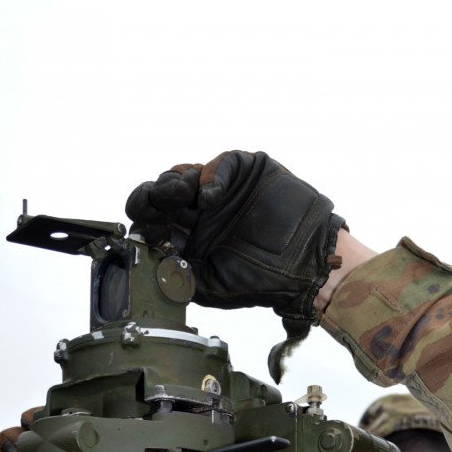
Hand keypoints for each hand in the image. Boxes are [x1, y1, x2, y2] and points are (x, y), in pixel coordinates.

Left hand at [126, 151, 346, 380]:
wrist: (308, 265)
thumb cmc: (263, 280)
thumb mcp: (212, 286)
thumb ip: (181, 274)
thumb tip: (151, 258)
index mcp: (191, 236)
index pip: (156, 223)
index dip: (144, 224)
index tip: (144, 233)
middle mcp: (201, 211)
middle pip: (162, 195)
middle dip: (150, 199)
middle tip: (151, 206)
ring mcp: (221, 188)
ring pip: (183, 175)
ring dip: (173, 185)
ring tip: (176, 196)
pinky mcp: (244, 170)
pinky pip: (220, 165)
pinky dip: (211, 177)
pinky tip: (208, 197)